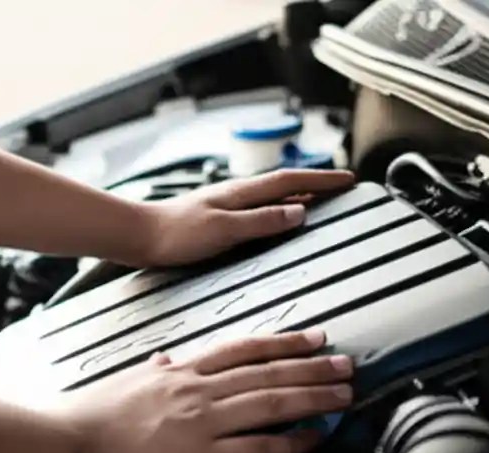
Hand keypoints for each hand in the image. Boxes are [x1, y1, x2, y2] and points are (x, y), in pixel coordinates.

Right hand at [57, 330, 352, 452]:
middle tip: (345, 361)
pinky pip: (259, 448)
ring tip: (344, 394)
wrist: (64, 451)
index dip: (280, 342)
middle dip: (312, 366)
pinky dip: (292, 442)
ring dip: (314, 397)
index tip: (310, 336)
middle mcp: (196, 391)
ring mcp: (202, 423)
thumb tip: (163, 362)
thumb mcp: (120, 385)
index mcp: (177, 373)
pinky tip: (315, 438)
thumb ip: (150, 373)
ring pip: (272, 403)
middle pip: (266, 372)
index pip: (240, 350)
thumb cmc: (83, 423)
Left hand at [135, 169, 355, 266]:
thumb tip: (301, 211)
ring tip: (322, 201)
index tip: (350, 180)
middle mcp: (237, 195)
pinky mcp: (219, 219)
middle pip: (286, 185)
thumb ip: (262, 220)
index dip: (322, 180)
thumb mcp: (224, 229)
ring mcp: (228, 205)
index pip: (292, 181)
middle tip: (344, 187)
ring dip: (300, 196)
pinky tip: (279, 220)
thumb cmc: (176, 235)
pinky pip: (261, 210)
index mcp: (242, 193)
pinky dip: (280, 210)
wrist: (139, 237)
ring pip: (274, 196)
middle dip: (317, 184)